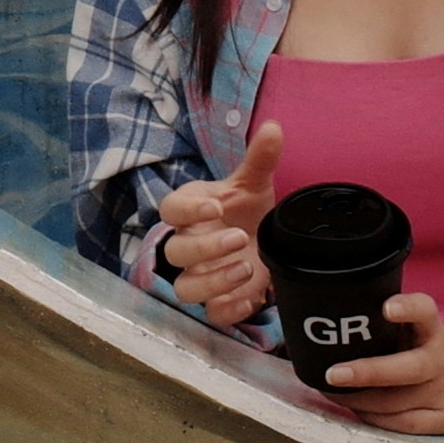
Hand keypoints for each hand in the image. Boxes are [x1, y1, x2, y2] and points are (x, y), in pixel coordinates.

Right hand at [153, 122, 286, 325]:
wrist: (263, 241)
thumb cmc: (247, 209)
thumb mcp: (254, 184)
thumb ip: (260, 159)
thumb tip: (273, 128)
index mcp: (191, 211)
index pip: (170, 210)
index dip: (188, 211)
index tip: (216, 207)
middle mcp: (188, 244)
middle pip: (175, 253)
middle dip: (206, 248)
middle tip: (240, 238)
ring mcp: (200, 275)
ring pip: (186, 289)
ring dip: (213, 282)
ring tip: (246, 267)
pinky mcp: (217, 301)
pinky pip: (211, 314)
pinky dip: (229, 309)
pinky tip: (253, 296)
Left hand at [320, 296, 443, 433]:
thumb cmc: (418, 347)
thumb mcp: (409, 327)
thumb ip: (380, 322)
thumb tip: (326, 325)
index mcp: (432, 329)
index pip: (425, 311)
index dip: (408, 309)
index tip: (387, 308)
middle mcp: (443, 360)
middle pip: (409, 368)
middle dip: (368, 373)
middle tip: (332, 374)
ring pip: (396, 403)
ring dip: (358, 400)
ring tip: (332, 392)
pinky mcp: (441, 420)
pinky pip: (399, 424)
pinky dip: (372, 417)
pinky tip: (356, 407)